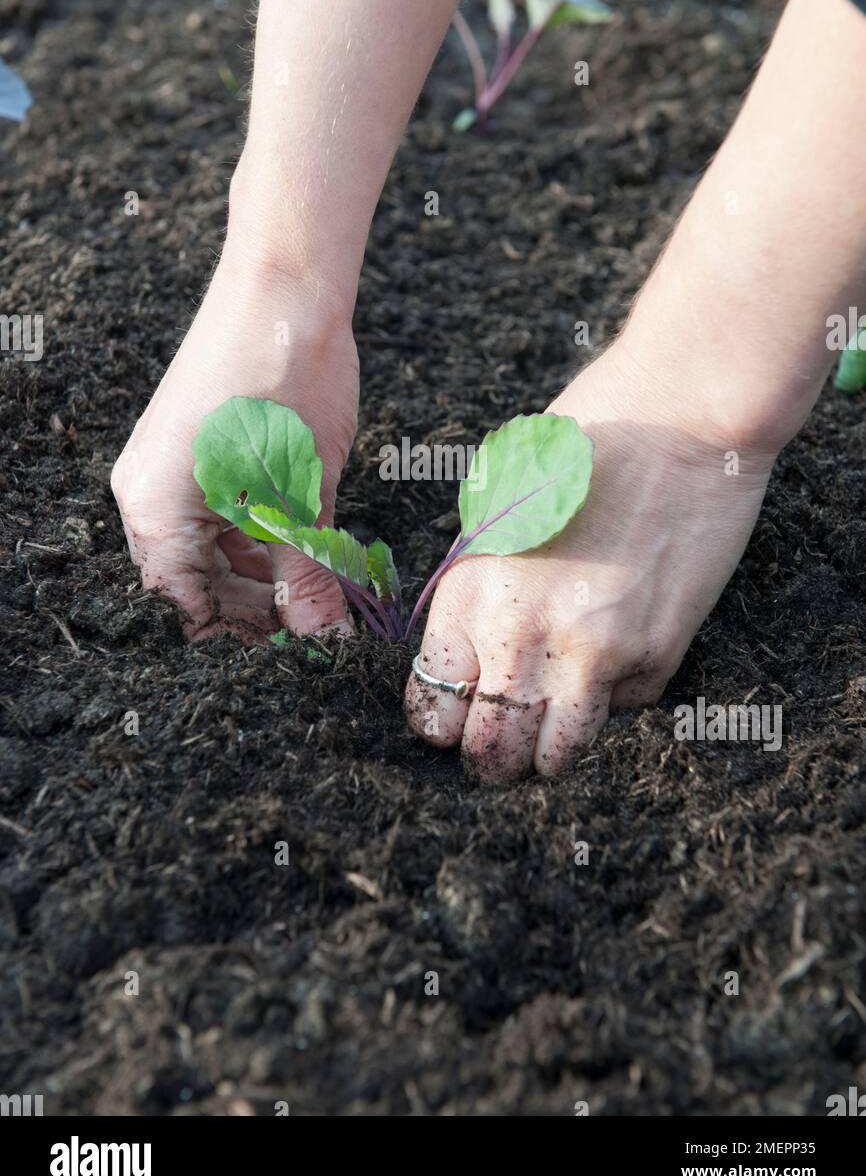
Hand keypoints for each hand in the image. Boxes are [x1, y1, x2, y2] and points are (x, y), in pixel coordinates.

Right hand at [112, 255, 358, 640]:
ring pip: (214, 548)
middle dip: (257, 607)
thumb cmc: (285, 381)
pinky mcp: (202, 448)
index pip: (183, 606)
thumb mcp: (303, 491)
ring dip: (267, 571)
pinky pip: (224, 512)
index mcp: (154, 509)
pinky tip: (309, 543)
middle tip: (316, 623)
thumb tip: (321, 638)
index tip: (294, 651)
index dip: (240, 637)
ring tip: (322, 585)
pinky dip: (265, 533)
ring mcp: (172, 467)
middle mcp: (148, 492)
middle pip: (194, 581)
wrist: (286, 284)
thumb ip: (306, 571)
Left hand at [404, 337, 777, 780]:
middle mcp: (523, 635)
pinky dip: (617, 701)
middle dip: (489, 757)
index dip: (441, 722)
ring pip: (557, 755)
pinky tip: (617, 664)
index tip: (454, 721)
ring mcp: (595, 653)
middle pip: (490, 746)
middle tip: (497, 752)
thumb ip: (480, 585)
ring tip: (548, 741)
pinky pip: (625, 710)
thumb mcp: (500, 508)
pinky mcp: (658, 655)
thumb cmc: (582, 442)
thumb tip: (474, 651)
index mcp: (470, 593)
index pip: (433, 705)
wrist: (680, 418)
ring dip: (548, 754)